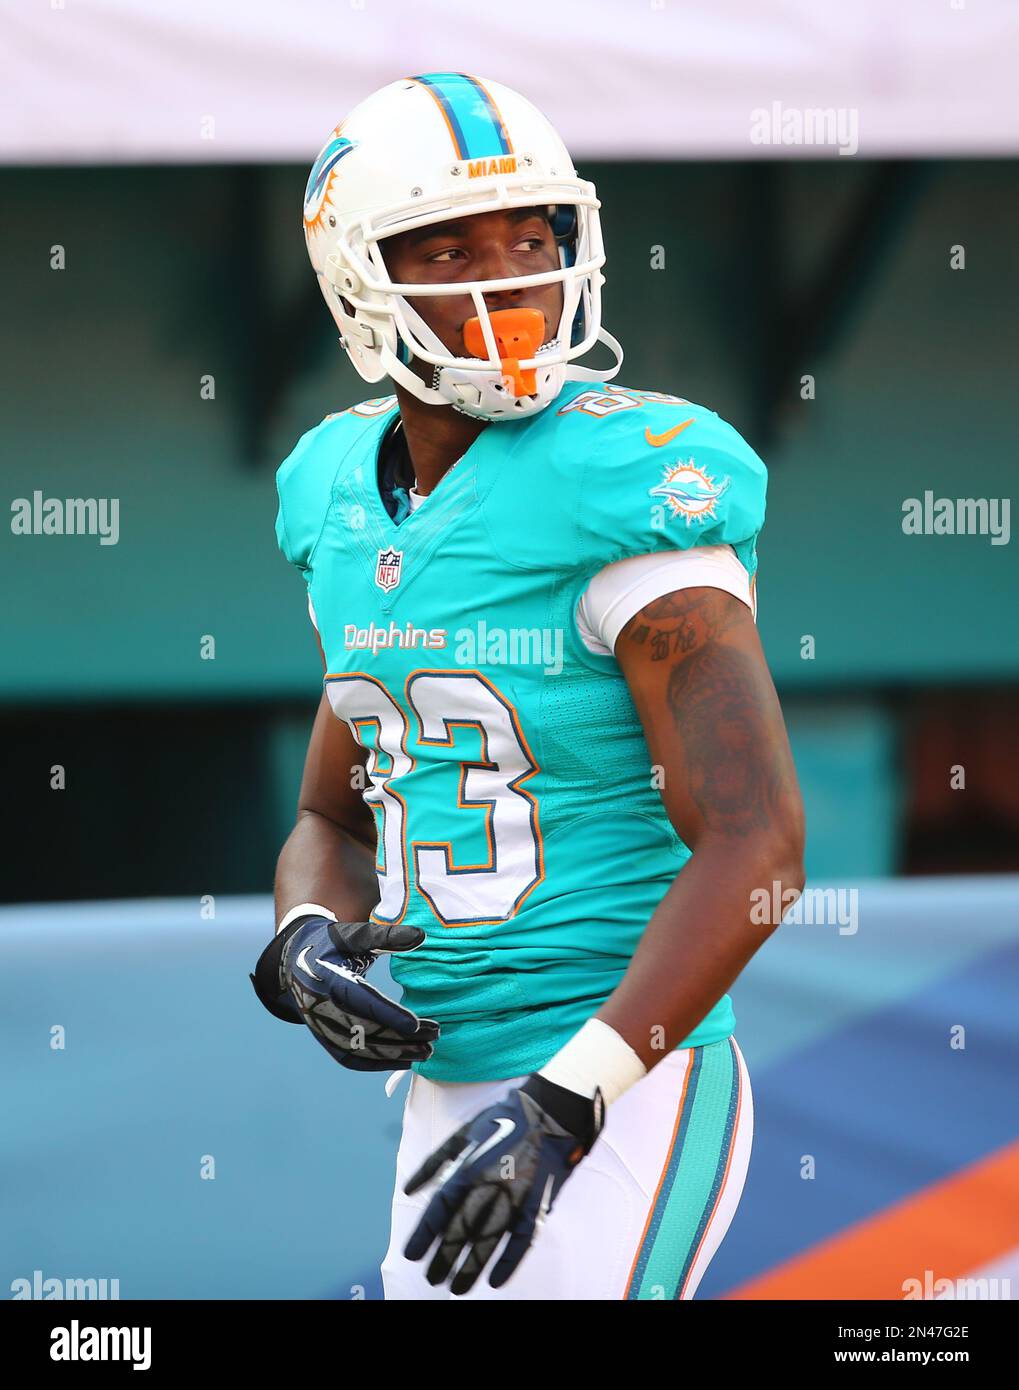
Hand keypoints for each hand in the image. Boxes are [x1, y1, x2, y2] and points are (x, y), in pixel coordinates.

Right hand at [250, 914, 438, 1070]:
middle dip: (400, 1038)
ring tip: (425, 1052)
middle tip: (434, 1037)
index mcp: (329, 979)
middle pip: (364, 1030)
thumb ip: (386, 936)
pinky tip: (402, 1061)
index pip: (362, 1001)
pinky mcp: (324, 1037)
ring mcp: (321, 1026)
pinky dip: (376, 1063)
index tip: (417, 1024)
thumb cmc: (330, 943)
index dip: (389, 1015)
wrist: (294, 959)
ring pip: (360, 1049)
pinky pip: (350, 1057)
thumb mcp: (354, 934)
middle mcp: (322, 1007)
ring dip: (393, 1055)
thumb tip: (421, 935)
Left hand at [402, 1072, 603, 1293]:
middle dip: (444, 1258)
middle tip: (432, 1279)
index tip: (412, 1255)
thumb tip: (409, 1189)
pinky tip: (495, 1280)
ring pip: (489, 1241)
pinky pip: (522, 1240)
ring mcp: (516, 1197)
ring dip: (471, 1267)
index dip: (424, 1235)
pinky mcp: (538, 1204)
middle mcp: (489, 1186)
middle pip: (461, 1230)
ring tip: (457, 1288)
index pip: (439, 1210)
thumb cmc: (503, 1119)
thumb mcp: (463, 1133)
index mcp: (469, 1167)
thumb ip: (435, 1163)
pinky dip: (509, 1262)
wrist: (552, 1110)